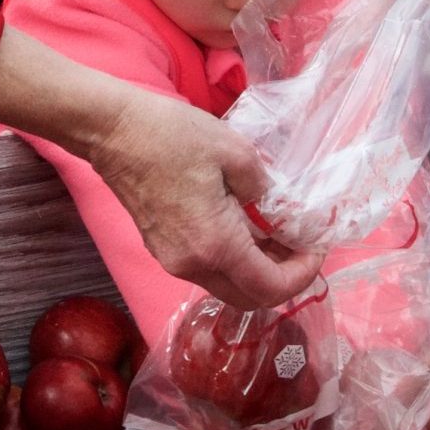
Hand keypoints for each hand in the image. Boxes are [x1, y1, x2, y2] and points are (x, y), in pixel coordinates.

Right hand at [89, 86, 320, 309]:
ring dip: (258, 269)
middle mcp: (193, 266)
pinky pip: (208, 270)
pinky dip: (234, 259)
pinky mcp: (162, 250)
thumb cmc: (171, 135)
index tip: (318, 246)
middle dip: (283, 277)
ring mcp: (173, 261)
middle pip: (250, 298)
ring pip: (228, 286)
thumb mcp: (236, 152)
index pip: (271, 288)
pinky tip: (245, 227)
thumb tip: (277, 209)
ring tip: (277, 233)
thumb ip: (266, 189)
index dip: (303, 274)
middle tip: (301, 244)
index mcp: (215, 246)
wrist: (111, 131)